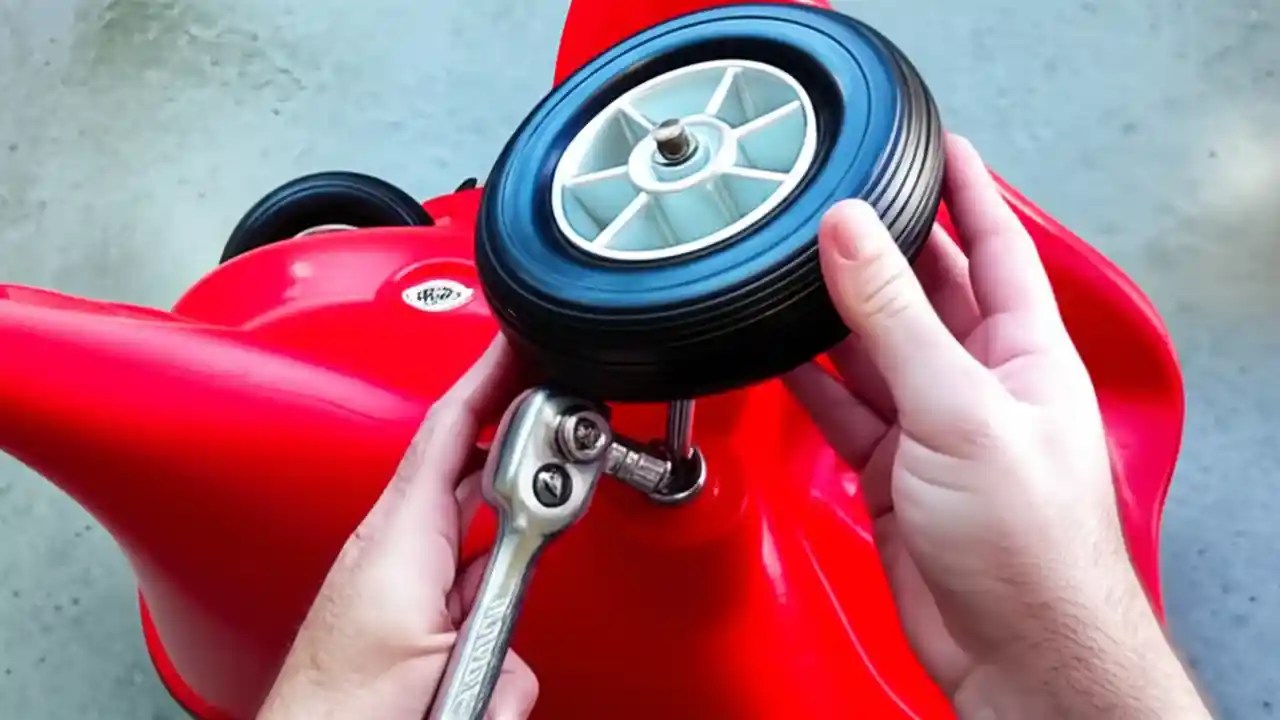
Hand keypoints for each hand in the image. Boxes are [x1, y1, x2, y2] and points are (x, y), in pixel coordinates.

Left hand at [258, 337, 538, 719]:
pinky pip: (464, 584)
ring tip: (507, 592)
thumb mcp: (445, 662)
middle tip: (557, 445)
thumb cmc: (342, 704)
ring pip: (478, 543)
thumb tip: (530, 641)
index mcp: (401, 533)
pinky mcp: (403, 606)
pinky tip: (479, 639)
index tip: (518, 341)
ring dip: (505, 564)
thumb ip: (505, 637)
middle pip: (472, 475)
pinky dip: (485, 601)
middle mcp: (397, 545)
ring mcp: (400, 574)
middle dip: (519, 468)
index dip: (487, 376)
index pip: (450, 428)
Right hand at [786, 135, 1207, 717]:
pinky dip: (813, 383)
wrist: (1012, 649)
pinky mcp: (895, 472)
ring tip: (792, 269)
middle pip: (926, 294)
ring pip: (875, 351)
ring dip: (837, 316)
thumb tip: (850, 235)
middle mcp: (980, 383)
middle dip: (885, 249)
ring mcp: (934, 428)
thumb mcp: (958, 410)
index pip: (996, 246)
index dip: (967, 191)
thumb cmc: (1027, 543)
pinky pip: (846, 409)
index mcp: (1024, 353)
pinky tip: (783, 354)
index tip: (934, 145)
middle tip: (832, 205)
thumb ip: (896, 321)